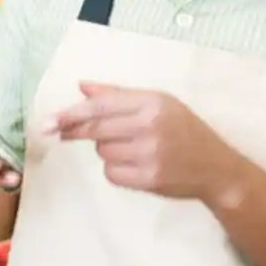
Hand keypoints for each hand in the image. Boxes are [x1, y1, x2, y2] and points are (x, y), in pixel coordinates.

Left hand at [49, 82, 239, 200]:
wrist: (216, 167)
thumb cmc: (183, 129)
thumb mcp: (158, 102)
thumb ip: (118, 95)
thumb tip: (83, 86)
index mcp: (152, 102)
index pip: (101, 106)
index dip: (71, 113)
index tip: (50, 121)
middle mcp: (150, 126)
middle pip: (96, 129)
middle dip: (74, 130)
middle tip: (57, 131)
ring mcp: (150, 155)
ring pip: (102, 152)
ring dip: (106, 150)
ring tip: (130, 147)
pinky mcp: (148, 179)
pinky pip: (112, 173)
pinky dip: (116, 169)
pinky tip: (135, 164)